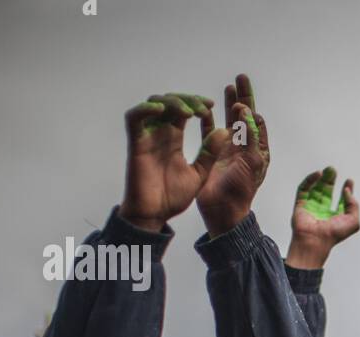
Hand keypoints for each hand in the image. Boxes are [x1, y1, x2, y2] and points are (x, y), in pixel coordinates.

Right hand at [120, 93, 214, 231]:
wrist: (155, 214)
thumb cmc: (173, 197)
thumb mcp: (200, 173)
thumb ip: (210, 153)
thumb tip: (225, 132)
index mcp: (174, 139)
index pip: (184, 111)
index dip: (197, 103)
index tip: (212, 105)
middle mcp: (160, 134)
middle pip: (170, 102)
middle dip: (188, 100)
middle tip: (204, 108)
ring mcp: (147, 136)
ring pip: (154, 104)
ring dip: (172, 101)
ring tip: (189, 112)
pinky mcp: (136, 143)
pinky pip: (134, 117)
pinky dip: (145, 108)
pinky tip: (162, 110)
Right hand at [196, 74, 269, 235]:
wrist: (222, 211)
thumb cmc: (240, 190)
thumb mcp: (251, 162)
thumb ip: (250, 135)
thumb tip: (248, 109)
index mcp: (258, 149)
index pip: (257, 121)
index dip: (252, 106)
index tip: (245, 94)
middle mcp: (244, 147)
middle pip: (244, 116)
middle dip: (243, 96)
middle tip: (240, 77)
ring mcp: (228, 149)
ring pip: (229, 121)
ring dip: (228, 104)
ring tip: (228, 87)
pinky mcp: (212, 154)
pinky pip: (210, 132)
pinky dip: (209, 119)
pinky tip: (206, 107)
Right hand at [286, 167, 359, 269]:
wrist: (316, 240)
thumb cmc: (334, 234)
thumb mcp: (353, 221)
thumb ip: (354, 205)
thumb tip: (347, 192)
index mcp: (335, 217)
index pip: (340, 201)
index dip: (345, 190)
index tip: (349, 181)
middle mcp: (323, 212)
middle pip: (327, 192)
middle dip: (331, 181)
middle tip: (334, 170)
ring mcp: (311, 207)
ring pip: (316, 189)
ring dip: (322, 178)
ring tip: (328, 170)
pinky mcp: (300, 204)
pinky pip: (304, 189)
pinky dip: (310, 180)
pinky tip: (318, 174)